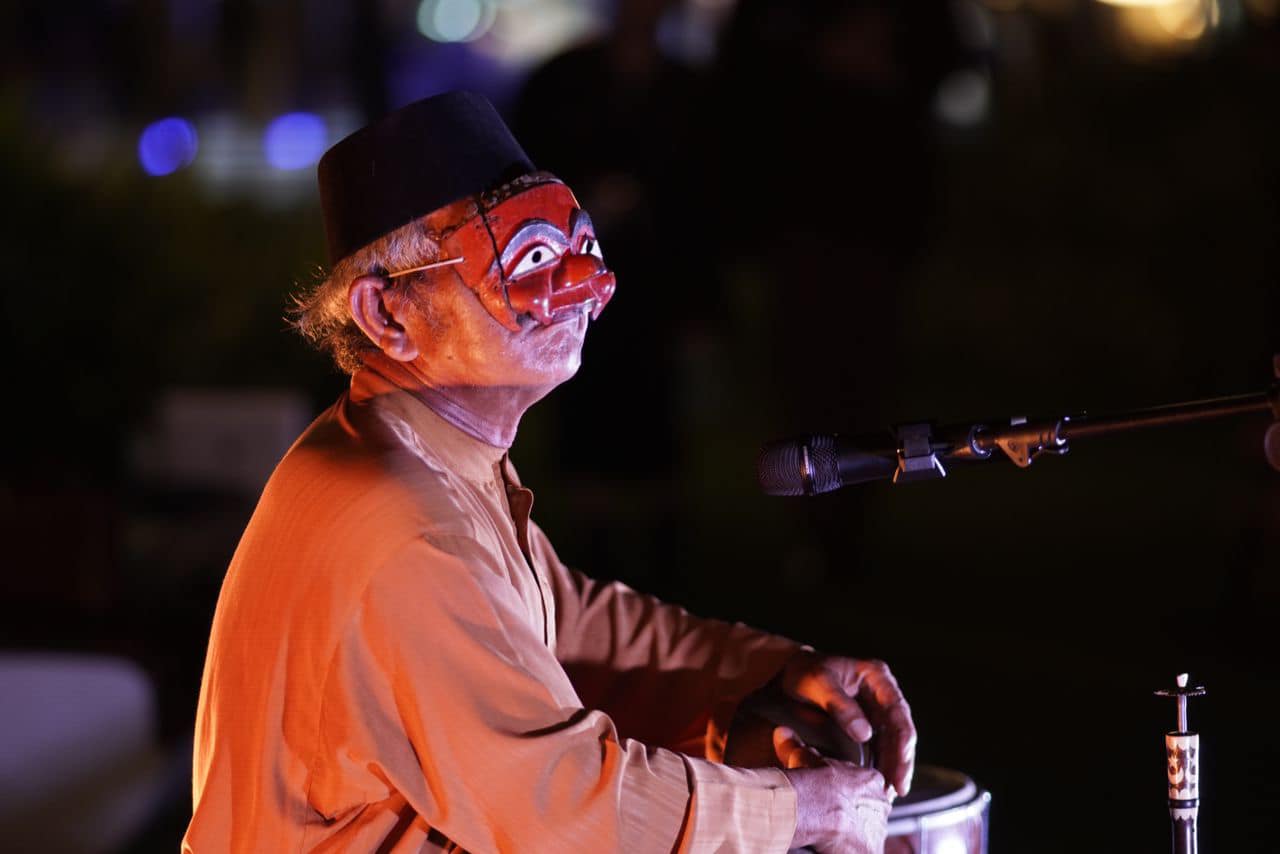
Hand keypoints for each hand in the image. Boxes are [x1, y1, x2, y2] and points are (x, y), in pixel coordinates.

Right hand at [776, 726, 888, 852]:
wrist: (815, 809)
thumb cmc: (812, 783)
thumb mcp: (804, 759)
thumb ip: (796, 747)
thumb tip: (782, 733)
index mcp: (872, 781)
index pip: (868, 788)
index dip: (852, 794)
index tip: (838, 799)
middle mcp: (880, 805)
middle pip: (871, 812)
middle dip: (856, 816)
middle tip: (834, 819)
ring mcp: (878, 830)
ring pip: (869, 834)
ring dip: (854, 836)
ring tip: (832, 837)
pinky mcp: (871, 851)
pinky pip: (865, 851)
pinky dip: (851, 850)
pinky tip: (834, 848)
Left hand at [778, 651, 916, 797]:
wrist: (789, 675)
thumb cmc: (804, 673)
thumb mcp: (817, 682)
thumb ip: (840, 705)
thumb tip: (865, 735)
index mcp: (877, 676)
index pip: (898, 713)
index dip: (902, 744)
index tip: (899, 767)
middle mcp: (882, 692)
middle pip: (901, 731)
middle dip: (901, 762)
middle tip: (897, 789)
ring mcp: (876, 709)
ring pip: (893, 742)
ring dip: (893, 767)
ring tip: (891, 793)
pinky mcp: (867, 723)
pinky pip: (879, 746)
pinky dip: (881, 764)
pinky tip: (879, 782)